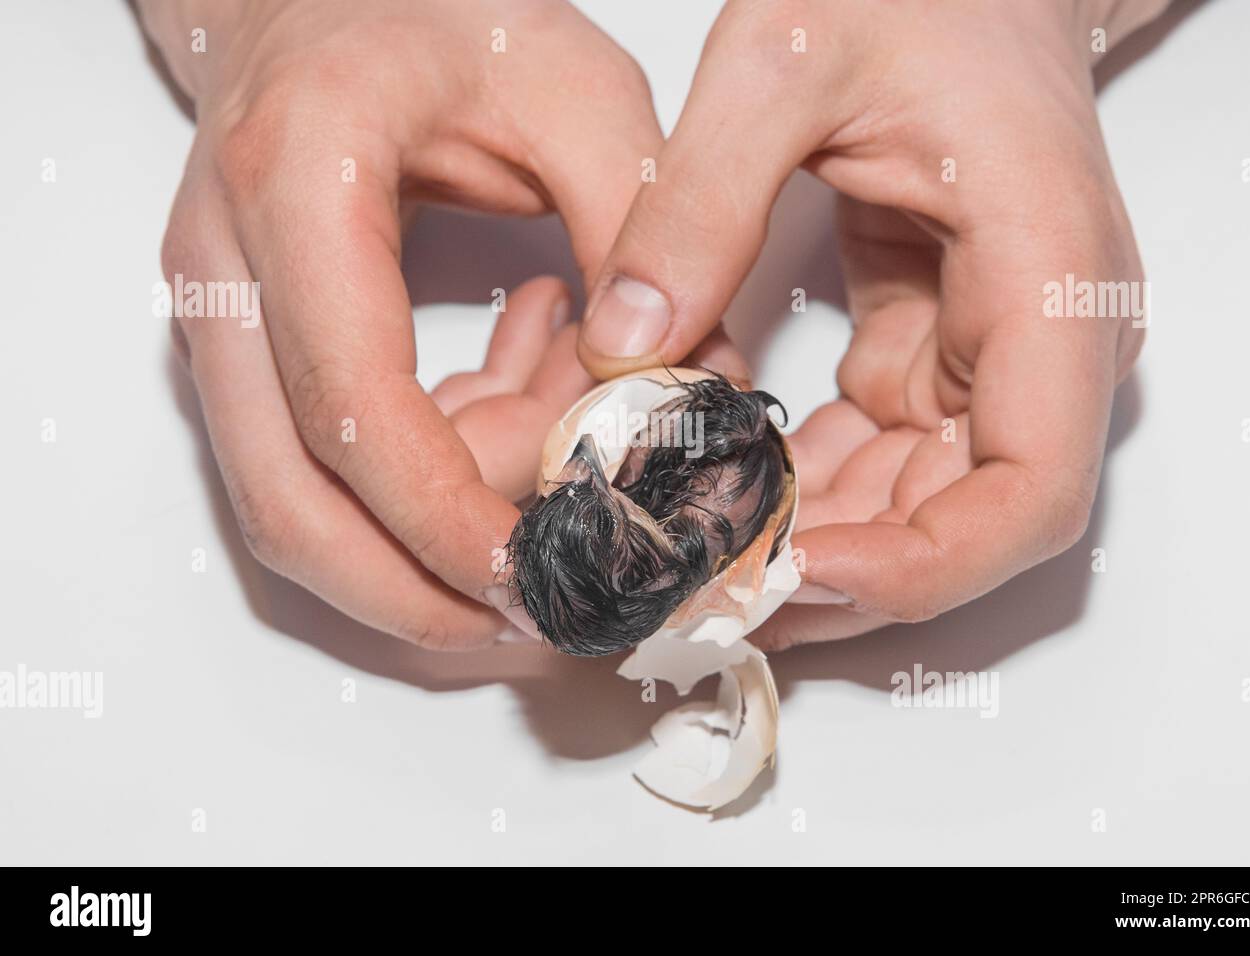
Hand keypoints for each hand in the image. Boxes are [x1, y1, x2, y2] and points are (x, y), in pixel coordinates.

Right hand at [140, 0, 661, 646]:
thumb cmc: (442, 18)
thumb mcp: (578, 93)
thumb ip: (644, 234)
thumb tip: (692, 389)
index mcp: (298, 182)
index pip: (352, 405)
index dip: (447, 516)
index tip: (545, 572)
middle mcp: (223, 262)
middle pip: (288, 500)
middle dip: (415, 592)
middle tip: (540, 617)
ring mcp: (216, 314)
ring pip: (283, 508)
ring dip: (408, 563)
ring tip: (541, 538)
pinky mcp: (240, 346)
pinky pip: (307, 472)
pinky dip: (406, 498)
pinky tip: (510, 432)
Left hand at [575, 0, 1168, 648]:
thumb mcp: (781, 61)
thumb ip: (699, 198)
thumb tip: (624, 345)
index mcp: (1046, 276)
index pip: (1027, 493)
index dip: (918, 566)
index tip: (794, 569)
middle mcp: (1037, 339)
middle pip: (959, 526)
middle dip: (833, 572)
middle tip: (697, 586)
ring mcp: (987, 354)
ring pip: (910, 505)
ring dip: (805, 542)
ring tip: (685, 551)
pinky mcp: (933, 351)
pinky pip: (872, 456)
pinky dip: (797, 486)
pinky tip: (711, 488)